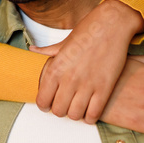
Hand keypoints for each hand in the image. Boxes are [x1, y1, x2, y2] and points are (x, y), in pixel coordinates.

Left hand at [33, 0, 143, 122]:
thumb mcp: (63, 42)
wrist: (111, 25)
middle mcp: (68, 79)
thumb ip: (47, 51)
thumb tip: (32, 49)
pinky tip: (91, 110)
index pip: (42, 100)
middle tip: (65, 105)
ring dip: (76, 114)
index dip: (45, 105)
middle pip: (58, 111)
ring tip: (78, 108)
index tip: (49, 103)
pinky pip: (94, 114)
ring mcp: (87, 85)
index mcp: (55, 68)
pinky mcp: (104, 88)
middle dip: (60, 111)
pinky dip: (91, 116)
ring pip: (75, 115)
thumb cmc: (87, 32)